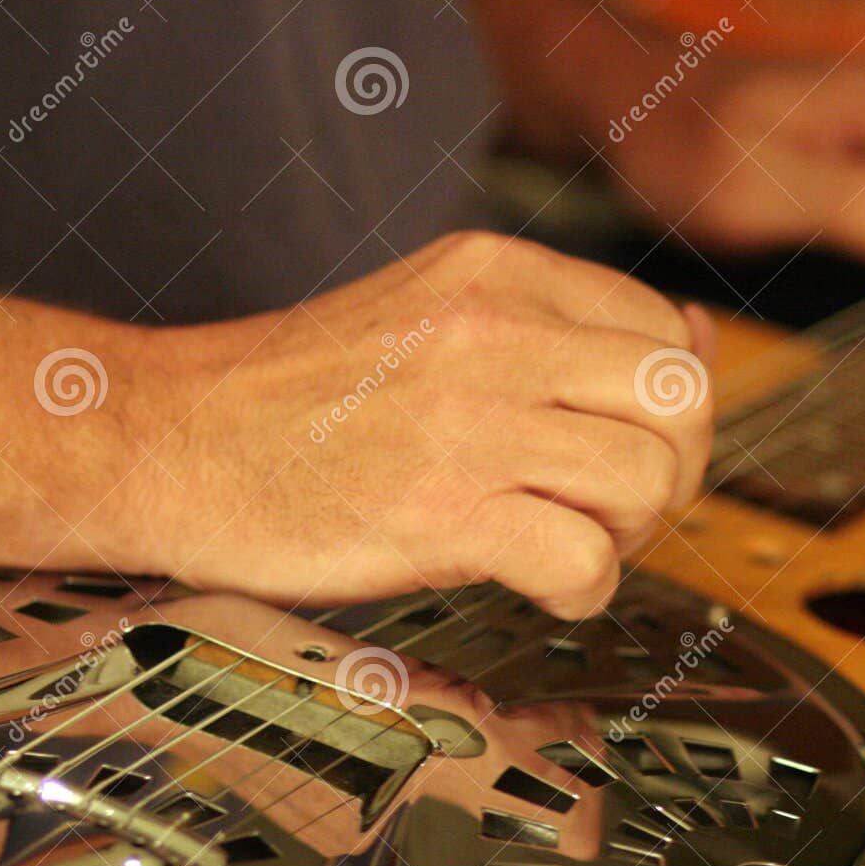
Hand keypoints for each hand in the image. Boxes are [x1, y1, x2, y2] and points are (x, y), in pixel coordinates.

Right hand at [124, 232, 714, 618]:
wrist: (169, 439)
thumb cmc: (296, 396)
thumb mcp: (432, 312)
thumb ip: (556, 325)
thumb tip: (695, 337)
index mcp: (497, 274)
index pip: (663, 335)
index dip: (665, 413)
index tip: (617, 452)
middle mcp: (495, 332)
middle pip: (679, 402)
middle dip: (669, 473)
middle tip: (609, 508)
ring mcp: (469, 420)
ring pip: (647, 480)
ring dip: (628, 535)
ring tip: (567, 543)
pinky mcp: (440, 511)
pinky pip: (584, 559)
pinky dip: (582, 591)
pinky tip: (538, 584)